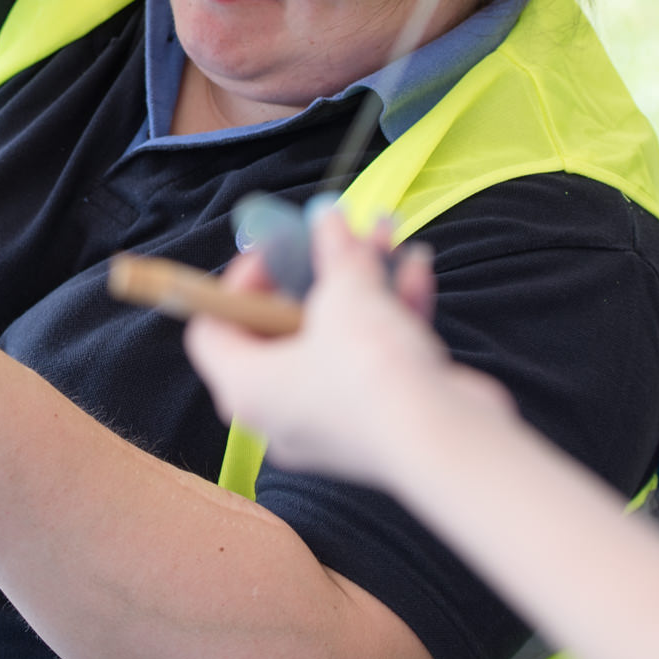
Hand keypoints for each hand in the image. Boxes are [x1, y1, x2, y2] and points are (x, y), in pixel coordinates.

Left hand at [185, 207, 510, 485]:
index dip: (240, 282)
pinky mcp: (375, 425)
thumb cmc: (367, 368)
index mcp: (243, 385)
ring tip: (388, 239)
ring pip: (336, 340)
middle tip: (341, 238)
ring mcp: (328, 423)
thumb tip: (327, 217)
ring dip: (364, 285)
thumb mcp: (345, 292)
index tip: (276, 251)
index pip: (213, 327)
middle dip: (318, 273)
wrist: (444, 441)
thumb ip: (334, 252)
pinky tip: (418, 271)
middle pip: (283, 327)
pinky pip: (371, 362)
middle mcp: (276, 412)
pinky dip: (391, 318)